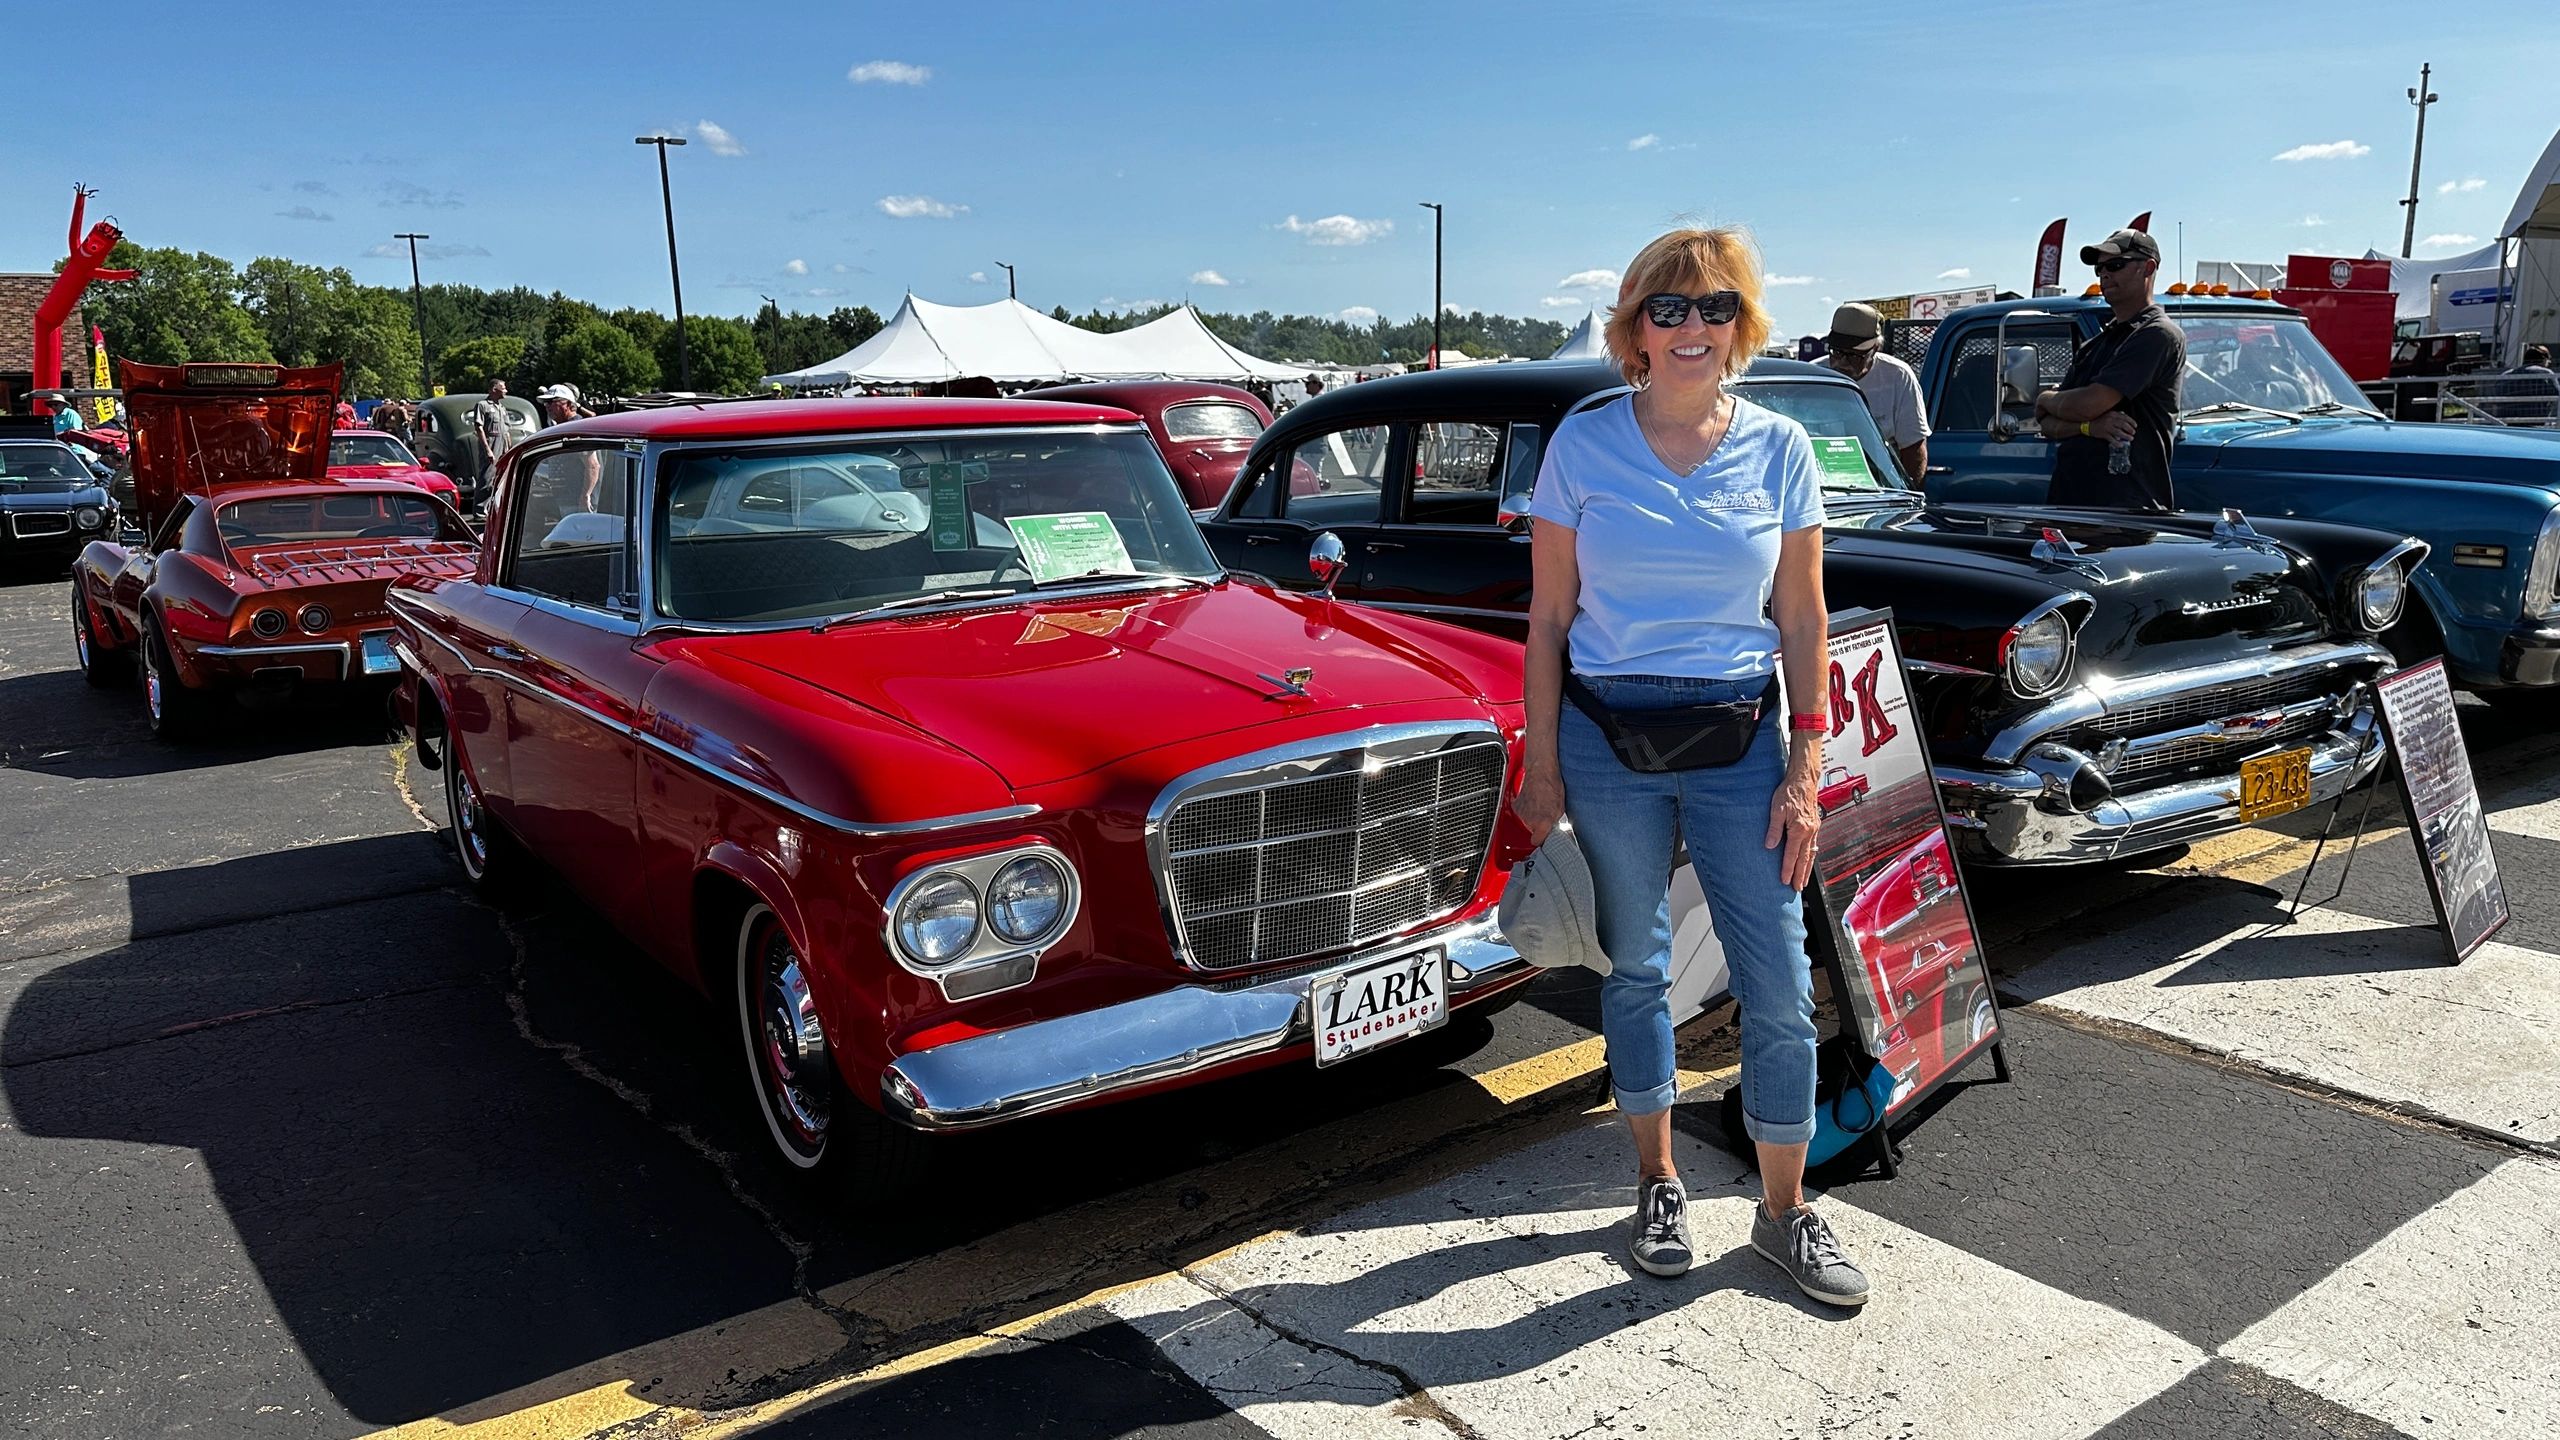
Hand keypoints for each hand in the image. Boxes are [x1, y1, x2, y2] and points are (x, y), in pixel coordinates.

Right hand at [1513, 770, 1564, 844]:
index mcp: (1542, 823)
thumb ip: (1554, 823)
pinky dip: (1526, 809)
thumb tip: (1552, 829)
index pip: (1537, 841)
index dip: (1541, 840)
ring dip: (1532, 817)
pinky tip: (1533, 801)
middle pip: (1533, 831)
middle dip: (1538, 825)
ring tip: (1540, 805)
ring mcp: (1521, 814)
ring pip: (1527, 822)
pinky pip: (1521, 813)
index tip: (1544, 838)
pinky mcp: (1516, 806)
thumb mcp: (1560, 809)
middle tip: (1545, 814)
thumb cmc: (1552, 787)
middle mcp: (1530, 821)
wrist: (1541, 771)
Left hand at [1765, 766, 1820, 888]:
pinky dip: (1812, 857)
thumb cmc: (1789, 792)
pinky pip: (1814, 846)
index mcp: (1799, 829)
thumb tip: (1769, 846)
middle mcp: (1809, 832)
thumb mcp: (1776, 809)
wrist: (1804, 779)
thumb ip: (1773, 829)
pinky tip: (1808, 861)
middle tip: (1797, 888)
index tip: (1784, 881)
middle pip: (1804, 859)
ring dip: (1807, 869)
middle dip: (1800, 875)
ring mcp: (1814, 829)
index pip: (1791, 855)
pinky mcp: (1815, 825)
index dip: (1787, 869)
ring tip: (1803, 881)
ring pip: (1811, 854)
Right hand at [2090, 411, 2136, 443]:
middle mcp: (2110, 420)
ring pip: (2119, 432)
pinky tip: (2120, 444)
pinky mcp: (2103, 434)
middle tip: (2133, 433)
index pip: (2125, 417)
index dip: (2132, 422)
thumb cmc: (2100, 420)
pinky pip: (2112, 439)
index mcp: (2113, 414)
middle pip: (2123, 425)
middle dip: (2130, 429)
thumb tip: (2126, 418)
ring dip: (2126, 436)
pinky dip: (2117, 443)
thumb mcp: (2108, 414)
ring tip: (2130, 438)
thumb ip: (2117, 415)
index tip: (2135, 426)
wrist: (2088, 425)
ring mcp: (2107, 427)